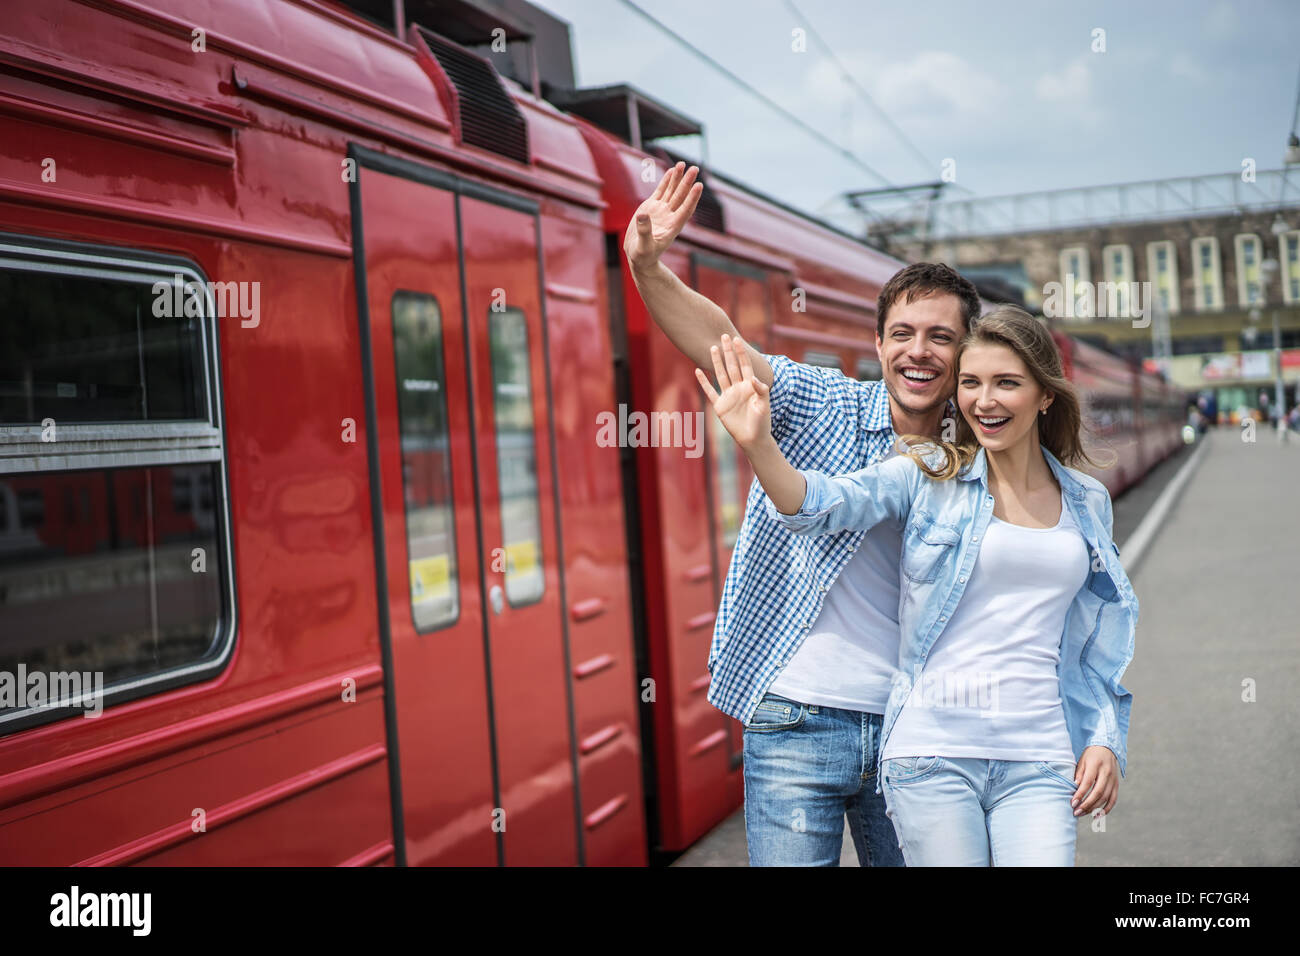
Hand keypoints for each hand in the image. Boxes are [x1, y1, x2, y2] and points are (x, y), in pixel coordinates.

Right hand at [623, 161, 702, 274]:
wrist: (638, 255)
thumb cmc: (643, 256)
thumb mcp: (643, 247)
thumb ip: (644, 232)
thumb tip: (643, 215)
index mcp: (672, 227)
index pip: (685, 210)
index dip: (692, 198)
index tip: (699, 186)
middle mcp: (669, 216)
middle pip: (681, 197)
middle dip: (687, 182)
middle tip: (695, 168)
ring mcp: (661, 211)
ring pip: (672, 191)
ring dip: (678, 178)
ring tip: (683, 164)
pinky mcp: (651, 207)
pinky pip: (661, 192)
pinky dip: (666, 182)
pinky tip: (672, 171)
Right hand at [694, 333, 770, 449]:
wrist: (753, 439)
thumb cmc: (762, 422)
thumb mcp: (765, 405)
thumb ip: (761, 390)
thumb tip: (752, 378)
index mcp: (750, 386)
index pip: (745, 365)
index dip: (741, 353)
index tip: (737, 340)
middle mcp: (738, 388)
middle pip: (732, 366)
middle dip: (729, 352)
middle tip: (724, 336)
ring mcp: (729, 396)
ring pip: (721, 375)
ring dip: (717, 362)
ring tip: (713, 348)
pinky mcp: (720, 406)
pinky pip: (710, 391)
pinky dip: (704, 382)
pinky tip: (698, 371)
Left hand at [1071, 746, 1119, 817]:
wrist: (1106, 748)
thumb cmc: (1090, 755)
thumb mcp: (1082, 760)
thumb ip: (1079, 773)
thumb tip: (1075, 787)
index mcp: (1096, 765)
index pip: (1088, 782)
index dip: (1080, 794)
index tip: (1073, 803)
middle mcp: (1107, 773)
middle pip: (1098, 792)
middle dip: (1087, 804)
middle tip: (1076, 812)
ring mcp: (1113, 780)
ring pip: (1105, 798)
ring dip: (1094, 808)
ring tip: (1082, 813)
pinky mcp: (1116, 785)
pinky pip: (1113, 800)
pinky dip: (1106, 809)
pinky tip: (1097, 816)